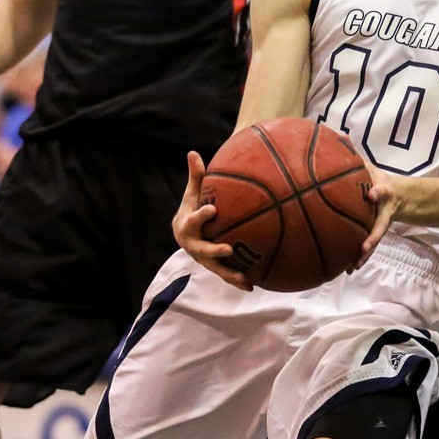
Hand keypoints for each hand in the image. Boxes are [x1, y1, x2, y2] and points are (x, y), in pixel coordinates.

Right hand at [172, 150, 248, 289]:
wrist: (185, 232)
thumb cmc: (193, 207)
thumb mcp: (193, 193)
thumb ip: (195, 176)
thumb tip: (192, 152)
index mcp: (187, 226)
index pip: (192, 221)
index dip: (201, 216)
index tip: (213, 210)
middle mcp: (193, 245)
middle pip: (202, 250)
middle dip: (214, 250)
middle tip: (228, 248)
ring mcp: (203, 259)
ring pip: (215, 268)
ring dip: (229, 273)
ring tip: (243, 277)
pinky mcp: (213, 266)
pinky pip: (226, 274)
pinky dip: (238, 281)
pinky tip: (253, 286)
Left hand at [354, 164, 399, 269]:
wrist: (398, 195)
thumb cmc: (377, 179)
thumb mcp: (369, 166)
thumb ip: (354, 154)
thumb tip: (340, 136)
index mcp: (382, 192)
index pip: (381, 191)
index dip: (377, 192)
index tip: (372, 195)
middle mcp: (383, 211)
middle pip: (380, 225)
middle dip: (373, 236)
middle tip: (365, 246)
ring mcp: (380, 224)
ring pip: (374, 240)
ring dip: (365, 253)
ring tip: (354, 265)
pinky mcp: (375, 232)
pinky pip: (368, 246)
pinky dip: (360, 257)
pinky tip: (349, 269)